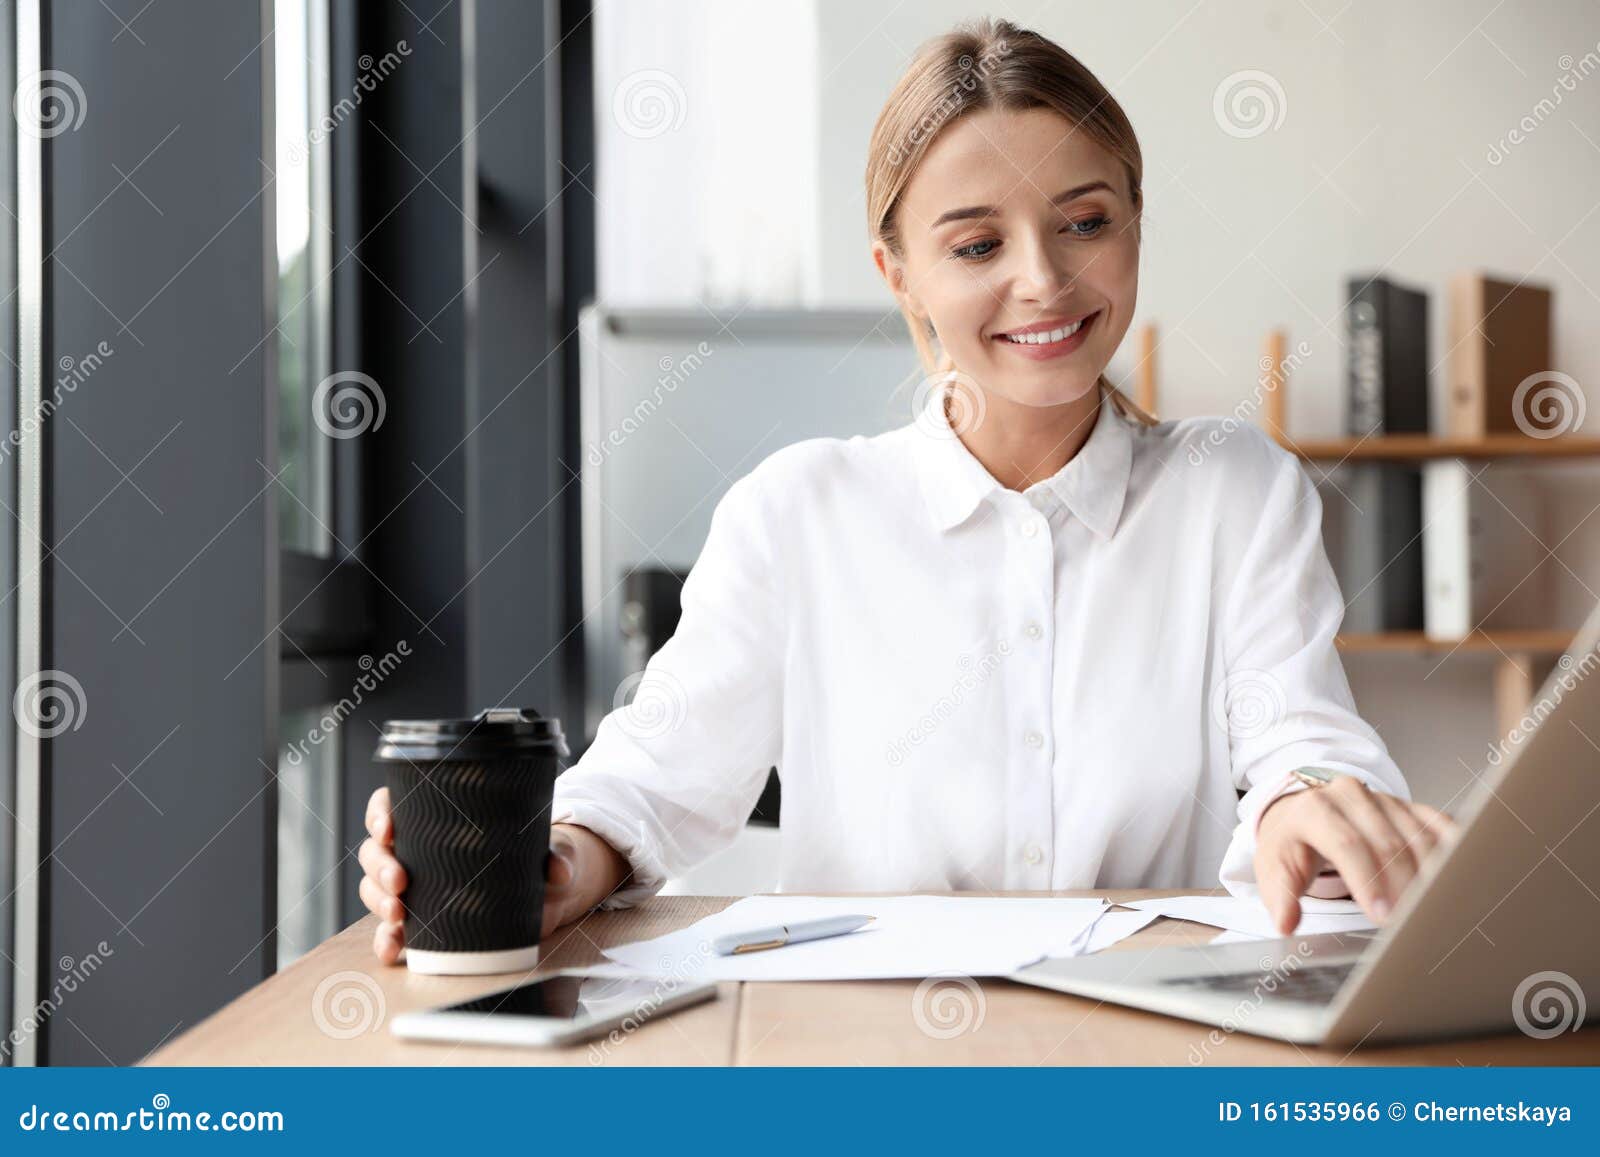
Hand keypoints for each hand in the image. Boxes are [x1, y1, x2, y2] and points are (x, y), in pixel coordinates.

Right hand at [359, 786, 633, 963]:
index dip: (379, 813)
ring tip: (399, 913)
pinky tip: (394, 948)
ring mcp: (412, 887)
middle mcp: (414, 850)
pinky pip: (390, 931)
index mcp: (434, 818)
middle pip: (375, 851)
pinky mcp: (419, 921)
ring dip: (379, 901)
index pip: (392, 805)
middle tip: (400, 880)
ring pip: (374, 889)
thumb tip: (562, 870)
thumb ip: (557, 856)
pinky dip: (387, 940)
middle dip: (380, 866)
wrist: (540, 896)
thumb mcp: (547, 851)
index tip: (388, 827)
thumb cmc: (532, 858)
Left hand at [1254, 775, 1458, 935]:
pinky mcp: (1409, 806)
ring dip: (1431, 876)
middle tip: (1415, 924)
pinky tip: (1458, 882)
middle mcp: (1350, 795)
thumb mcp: (1273, 868)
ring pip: (1418, 837)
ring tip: (1438, 913)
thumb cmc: (1291, 844)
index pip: (1346, 844)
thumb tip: (1285, 923)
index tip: (1382, 916)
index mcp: (1314, 809)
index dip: (1367, 881)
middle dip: (1403, 887)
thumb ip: (1280, 897)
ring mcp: (1384, 799)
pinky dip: (1452, 854)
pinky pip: (1438, 828)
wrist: (1303, 811)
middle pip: (1387, 843)